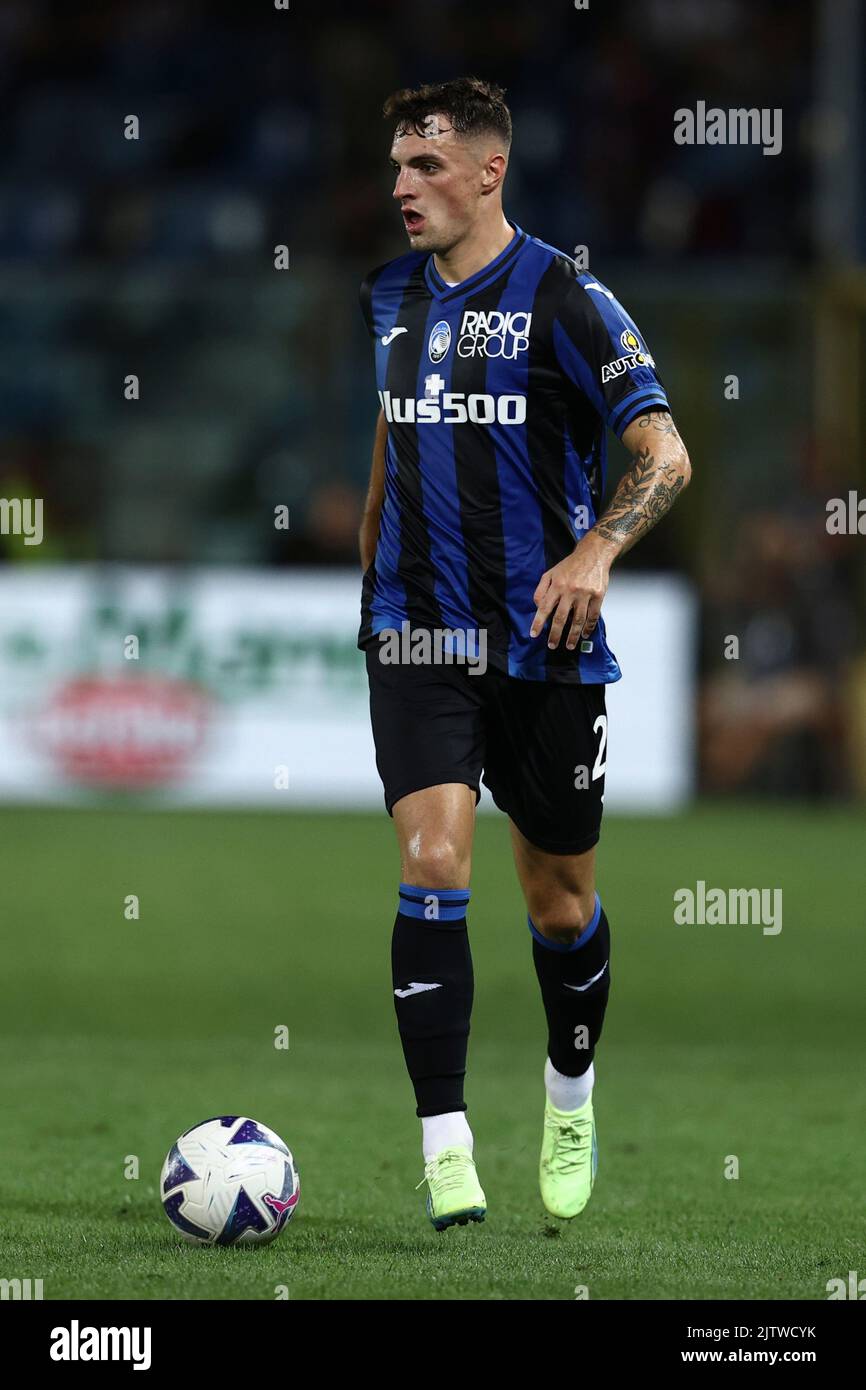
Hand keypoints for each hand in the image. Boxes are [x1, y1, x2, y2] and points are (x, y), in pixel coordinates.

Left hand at [530, 533, 613, 649]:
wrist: (593, 554)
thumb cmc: (570, 565)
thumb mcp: (550, 573)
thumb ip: (541, 590)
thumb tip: (538, 608)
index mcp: (557, 585)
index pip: (544, 607)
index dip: (538, 622)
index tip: (534, 634)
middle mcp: (570, 590)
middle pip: (561, 618)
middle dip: (555, 634)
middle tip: (552, 645)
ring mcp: (585, 594)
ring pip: (578, 620)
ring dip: (573, 635)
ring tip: (569, 645)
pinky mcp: (598, 595)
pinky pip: (593, 615)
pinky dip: (589, 627)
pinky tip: (585, 634)